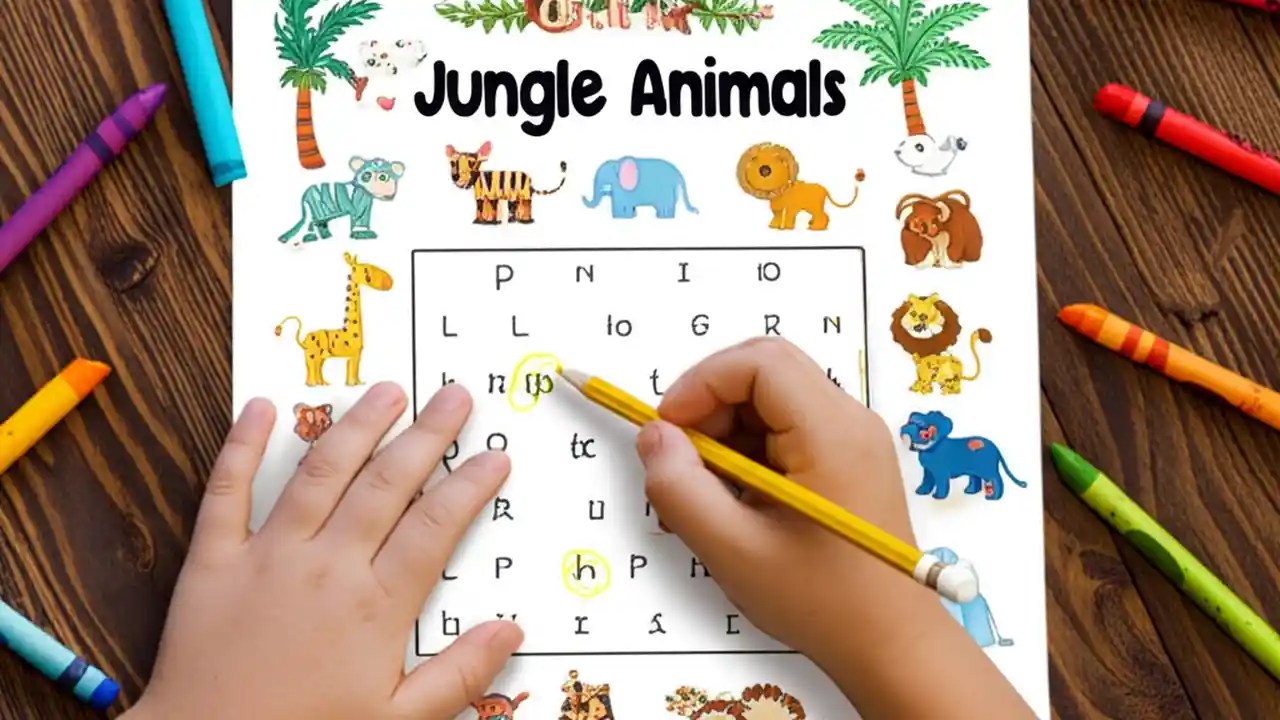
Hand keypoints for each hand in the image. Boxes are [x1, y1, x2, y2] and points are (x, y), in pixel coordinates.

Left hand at [126, 382, 521, 719]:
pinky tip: (262, 409)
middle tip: (454, 397)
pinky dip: (242, 446)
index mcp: (375, 605)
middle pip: (387, 484)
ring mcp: (268, 556)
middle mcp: (327, 567)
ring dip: (357, 426)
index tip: (494, 458)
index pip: (436, 526)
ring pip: (320, 473)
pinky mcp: (215, 560)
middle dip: (427, 435)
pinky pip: (227, 492)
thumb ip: (459, 675)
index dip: (471, 486)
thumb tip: (511, 632)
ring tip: (386, 391)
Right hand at [638, 338, 1031, 717]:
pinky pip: (786, 429)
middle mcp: (849, 422)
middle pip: (765, 372)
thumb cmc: (824, 603)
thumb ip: (681, 489)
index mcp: (832, 433)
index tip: (668, 428)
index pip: (759, 362)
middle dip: (710, 405)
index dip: (701, 383)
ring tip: (705, 495)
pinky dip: (748, 452)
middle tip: (682, 461)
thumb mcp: (734, 550)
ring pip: (771, 400)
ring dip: (725, 433)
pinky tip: (734, 502)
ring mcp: (852, 439)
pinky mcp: (847, 459)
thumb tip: (654, 437)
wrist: (892, 644)